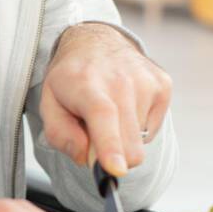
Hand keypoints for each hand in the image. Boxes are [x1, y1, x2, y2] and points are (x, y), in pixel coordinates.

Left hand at [40, 23, 172, 178]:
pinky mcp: (163, 86)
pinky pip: (150, 130)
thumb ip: (60, 135)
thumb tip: (86, 158)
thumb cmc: (70, 80)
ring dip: (122, 137)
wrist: (95, 41)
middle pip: (128, 142)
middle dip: (113, 155)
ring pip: (140, 141)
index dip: (110, 145)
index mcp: (86, 84)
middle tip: (94, 135)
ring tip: (109, 113)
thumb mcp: (49, 105)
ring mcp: (146, 81)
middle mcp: (120, 79)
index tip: (116, 170)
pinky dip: (136, 127)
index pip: (103, 115)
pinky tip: (124, 106)